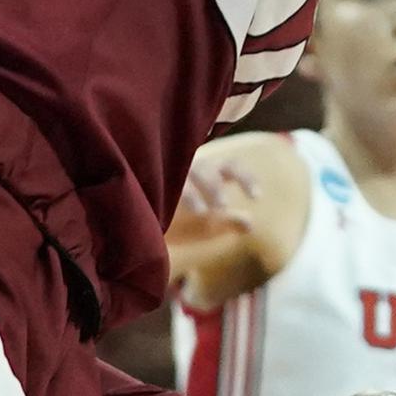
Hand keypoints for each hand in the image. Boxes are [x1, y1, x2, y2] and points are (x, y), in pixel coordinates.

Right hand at [165, 160, 262, 290]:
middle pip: (212, 167)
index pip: (231, 167)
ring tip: (206, 212)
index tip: (257, 197)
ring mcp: (172, 171)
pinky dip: (184, 195)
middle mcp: (191, 168)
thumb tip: (251, 224)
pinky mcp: (155, 179)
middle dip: (219, 185)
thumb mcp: (204, 225)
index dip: (246, 178)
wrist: (138, 228)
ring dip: (203, 188)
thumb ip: (227, 222)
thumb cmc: (174, 222)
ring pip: (194, 171)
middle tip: (223, 207)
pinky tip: (191, 209)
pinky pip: (172, 182)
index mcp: (206, 173)